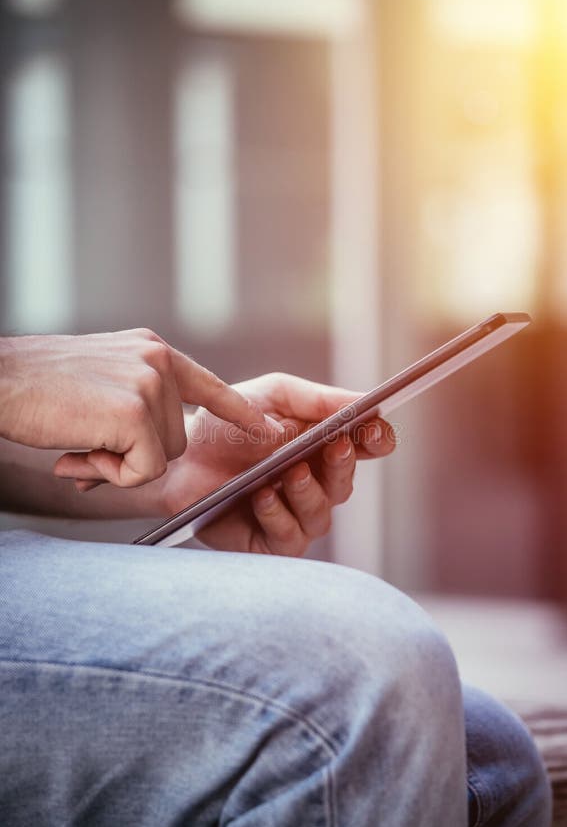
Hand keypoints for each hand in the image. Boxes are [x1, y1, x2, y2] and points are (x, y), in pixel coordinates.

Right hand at [0, 330, 281, 488]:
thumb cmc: (37, 387)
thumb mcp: (101, 379)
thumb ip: (136, 402)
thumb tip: (153, 454)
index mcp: (151, 350)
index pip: (210, 385)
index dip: (240, 412)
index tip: (269, 430)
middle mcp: (157, 361)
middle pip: (179, 438)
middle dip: (137, 454)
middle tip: (88, 446)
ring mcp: (150, 384)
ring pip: (163, 457)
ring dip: (120, 464)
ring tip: (80, 441)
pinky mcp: (136, 412)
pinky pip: (145, 471)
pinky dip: (112, 475)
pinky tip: (79, 453)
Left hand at [156, 373, 395, 555]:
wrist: (176, 458)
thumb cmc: (224, 427)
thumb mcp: (271, 397)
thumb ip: (317, 399)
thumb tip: (364, 402)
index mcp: (320, 447)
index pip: (363, 447)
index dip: (377, 440)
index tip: (377, 432)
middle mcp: (314, 484)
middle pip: (345, 483)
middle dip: (343, 465)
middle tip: (336, 446)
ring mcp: (294, 516)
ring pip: (320, 514)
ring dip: (309, 492)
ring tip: (292, 472)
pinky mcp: (269, 542)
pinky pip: (288, 537)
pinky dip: (278, 515)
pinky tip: (262, 496)